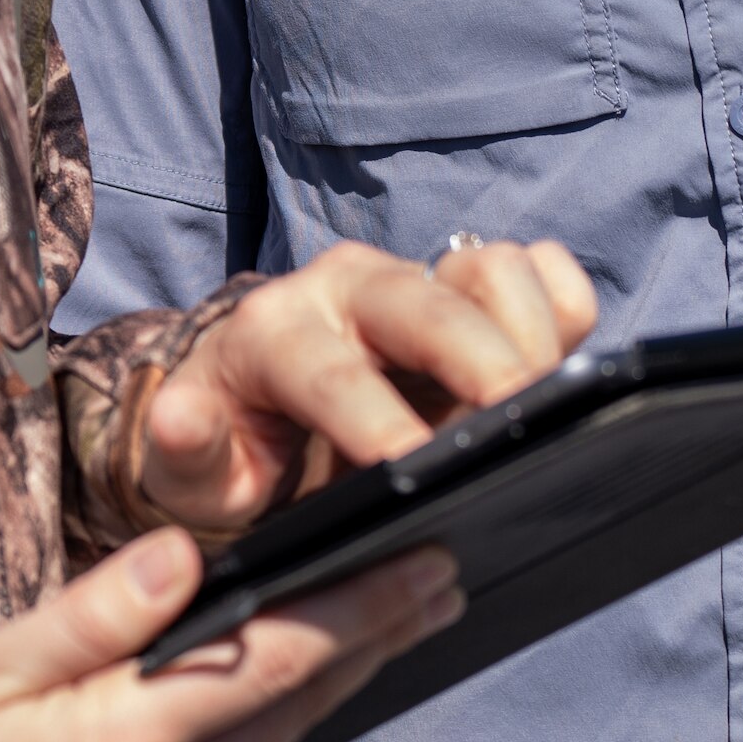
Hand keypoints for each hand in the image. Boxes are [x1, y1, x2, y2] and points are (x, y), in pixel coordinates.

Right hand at [0, 528, 457, 741]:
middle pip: (300, 706)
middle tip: (441, 580)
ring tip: (387, 622)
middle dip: (376, 640)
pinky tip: (288, 691)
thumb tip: (181, 554)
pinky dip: (272, 727)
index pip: (279, 660)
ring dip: (332, 684)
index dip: (365, 609)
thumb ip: (92, 616)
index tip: (428, 564)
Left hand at [138, 236, 599, 534]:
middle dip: (483, 362)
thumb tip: (179, 417)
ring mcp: (417, 277)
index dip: (374, 416)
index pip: (329, 371)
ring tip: (540, 410)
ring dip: (529, 334)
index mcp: (273, 331)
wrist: (262, 401)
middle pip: (429, 305)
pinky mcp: (470, 285)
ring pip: (491, 269)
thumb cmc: (232, 448)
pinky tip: (558, 363)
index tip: (415, 462)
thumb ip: (184, 451)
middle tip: (521, 427)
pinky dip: (562, 307)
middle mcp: (348, 287)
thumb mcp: (190, 472)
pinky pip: (539, 269)